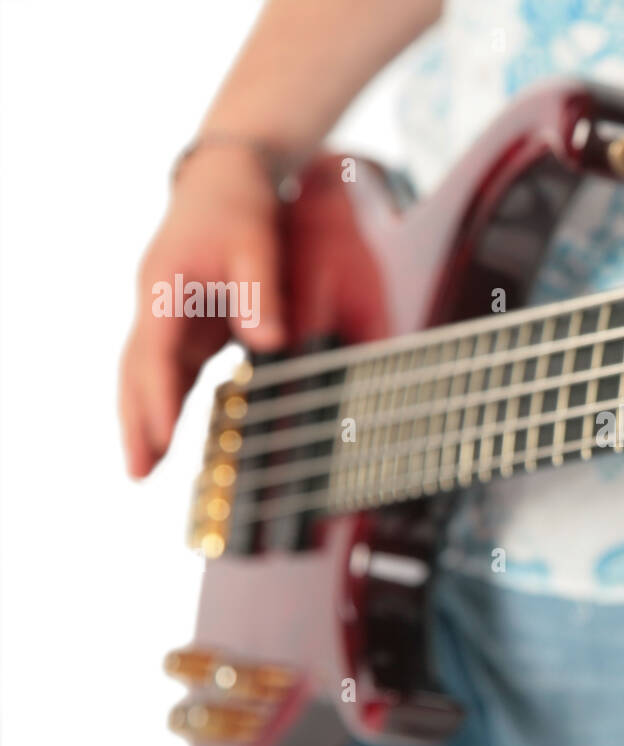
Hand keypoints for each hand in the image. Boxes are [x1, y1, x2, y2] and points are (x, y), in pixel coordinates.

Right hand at [118, 145, 287, 477]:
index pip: (156, 352)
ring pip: (147, 375)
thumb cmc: (240, 205)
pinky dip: (166, 400)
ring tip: (144, 468)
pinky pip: (170, 368)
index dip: (156, 397)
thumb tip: (270, 342)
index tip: (157, 437)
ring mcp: (167, 315)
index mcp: (165, 287)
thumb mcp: (256, 242)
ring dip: (144, 419)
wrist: (225, 176)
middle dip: (136, 422)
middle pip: (136, 372)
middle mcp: (157, 305)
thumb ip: (262, 292)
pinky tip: (168, 434)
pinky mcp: (185, 321)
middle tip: (136, 472)